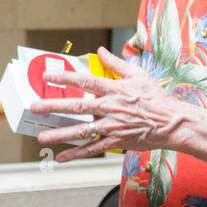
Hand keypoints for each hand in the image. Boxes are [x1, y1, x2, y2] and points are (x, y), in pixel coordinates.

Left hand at [31, 48, 187, 159]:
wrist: (172, 122)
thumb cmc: (155, 97)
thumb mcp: (138, 74)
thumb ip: (116, 63)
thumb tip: (101, 50)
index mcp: (114, 89)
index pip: (84, 81)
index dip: (64, 78)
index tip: (47, 76)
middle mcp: (109, 108)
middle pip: (77, 107)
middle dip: (54, 106)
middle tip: (35, 107)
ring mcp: (111, 126)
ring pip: (81, 131)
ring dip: (60, 135)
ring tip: (41, 137)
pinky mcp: (115, 141)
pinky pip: (92, 149)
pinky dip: (76, 154)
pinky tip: (61, 157)